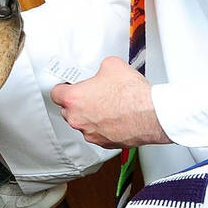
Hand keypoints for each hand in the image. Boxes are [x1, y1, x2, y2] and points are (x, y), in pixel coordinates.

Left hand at [49, 56, 172, 147]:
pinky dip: (103, 126)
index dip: (63, 87)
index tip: (69, 86)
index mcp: (74, 99)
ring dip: (91, 115)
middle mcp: (78, 119)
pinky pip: (97, 133)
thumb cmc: (132, 95)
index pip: (55, 93)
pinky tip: (116, 116)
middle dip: (78, 102)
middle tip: (92, 93)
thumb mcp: (112, 65)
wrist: (151, 115)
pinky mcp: (103, 142)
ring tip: (108, 105)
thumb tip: (103, 71)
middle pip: (68, 110)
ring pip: (83, 123)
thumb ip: (100, 69)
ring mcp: (90, 133)